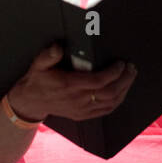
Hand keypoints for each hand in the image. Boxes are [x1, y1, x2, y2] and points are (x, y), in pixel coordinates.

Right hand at [6, 43, 136, 121]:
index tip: (121, 63)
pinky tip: (123, 91)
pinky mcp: (82, 115)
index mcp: (69, 86)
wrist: (30, 103)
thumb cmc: (37, 80)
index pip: (98, 81)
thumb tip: (58, 47)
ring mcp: (81, 110)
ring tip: (130, 76)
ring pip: (110, 103)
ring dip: (124, 90)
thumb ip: (48, 55)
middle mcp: (77, 100)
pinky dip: (117, 101)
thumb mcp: (38, 65)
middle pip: (109, 93)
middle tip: (131, 68)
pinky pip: (105, 111)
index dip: (113, 73)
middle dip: (124, 80)